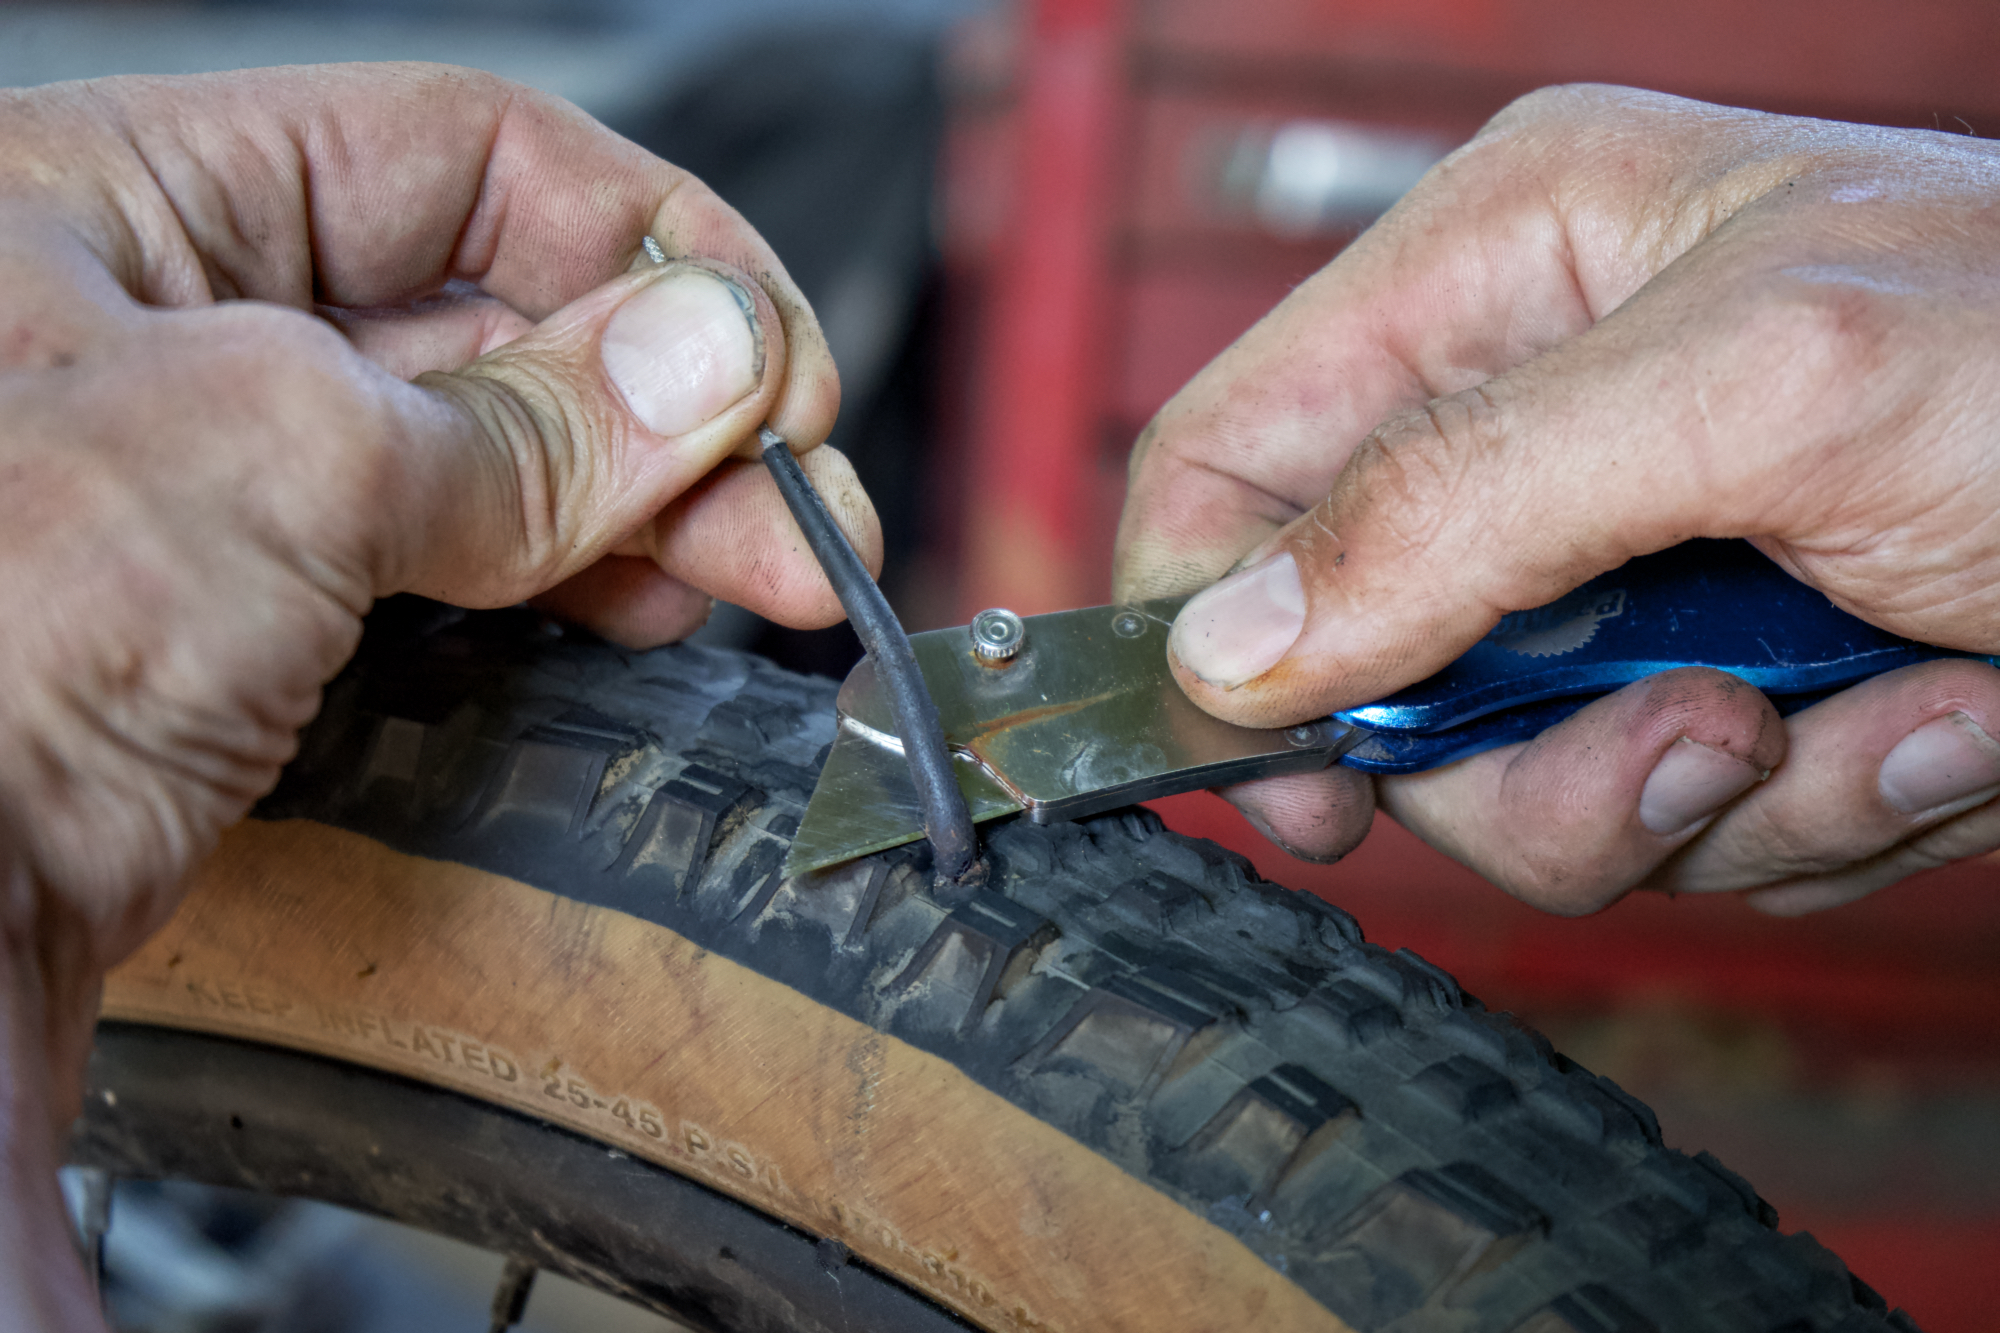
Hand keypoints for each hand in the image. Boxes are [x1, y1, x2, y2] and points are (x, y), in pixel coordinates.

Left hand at [0, 64, 872, 1325]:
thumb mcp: (275, 461)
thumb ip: (524, 413)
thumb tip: (714, 354)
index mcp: (119, 199)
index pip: (456, 153)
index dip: (641, 242)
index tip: (766, 352)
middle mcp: (172, 321)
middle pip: (500, 313)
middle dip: (672, 404)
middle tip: (799, 492)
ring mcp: (222, 475)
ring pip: (502, 445)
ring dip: (655, 500)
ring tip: (768, 567)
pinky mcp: (261, 610)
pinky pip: (467, 555)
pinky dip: (579, 576)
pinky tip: (659, 601)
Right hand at [1115, 84, 1999, 919]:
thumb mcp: (1752, 394)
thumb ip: (1460, 503)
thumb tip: (1230, 642)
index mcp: (1507, 266)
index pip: (1235, 451)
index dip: (1219, 620)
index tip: (1284, 774)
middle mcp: (1544, 408)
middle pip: (1373, 660)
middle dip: (1524, 754)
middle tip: (1688, 744)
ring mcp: (1632, 552)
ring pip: (1514, 768)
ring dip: (1689, 798)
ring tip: (1850, 720)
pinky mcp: (1718, 659)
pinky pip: (1662, 808)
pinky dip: (1799, 808)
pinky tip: (1926, 723)